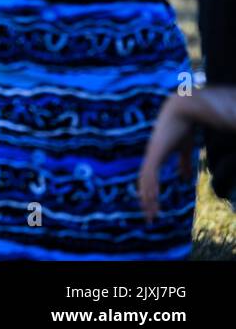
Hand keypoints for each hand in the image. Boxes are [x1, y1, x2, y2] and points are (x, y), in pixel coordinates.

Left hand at [137, 93, 194, 222]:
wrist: (184, 110)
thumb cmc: (184, 127)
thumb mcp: (183, 149)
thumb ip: (182, 163)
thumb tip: (183, 178)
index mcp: (156, 156)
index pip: (149, 179)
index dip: (149, 194)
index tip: (152, 208)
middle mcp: (150, 156)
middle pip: (144, 183)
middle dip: (146, 201)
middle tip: (149, 218)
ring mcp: (151, 154)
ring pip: (145, 181)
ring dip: (147, 198)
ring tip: (150, 213)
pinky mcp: (155, 151)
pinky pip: (150, 173)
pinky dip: (150, 186)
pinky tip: (151, 198)